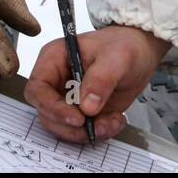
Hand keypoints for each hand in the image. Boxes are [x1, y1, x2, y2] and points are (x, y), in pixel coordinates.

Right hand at [24, 25, 171, 143]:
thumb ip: (101, 79)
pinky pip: (80, 130)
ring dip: (86, 132)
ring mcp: (66, 98)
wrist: (140, 53)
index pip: (38, 88)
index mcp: (54, 59)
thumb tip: (86, 106)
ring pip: (63, 127)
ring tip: (112, 122)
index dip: (52, 107)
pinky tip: (115, 121)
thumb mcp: (116, 57)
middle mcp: (56, 80)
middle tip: (98, 126)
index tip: (78, 118)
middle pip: (47, 114)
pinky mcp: (80, 111)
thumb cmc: (123, 44)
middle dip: (72, 126)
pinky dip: (97, 132)